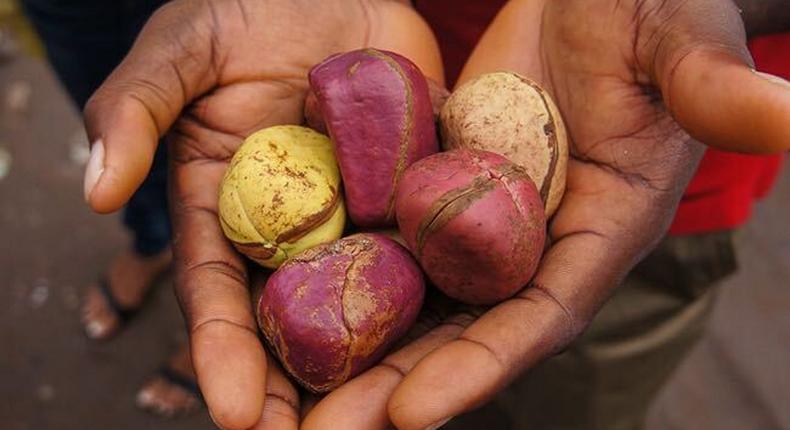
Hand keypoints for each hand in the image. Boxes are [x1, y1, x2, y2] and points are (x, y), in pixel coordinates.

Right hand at [81, 1, 441, 428]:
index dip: (224, 351)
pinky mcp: (417, 192)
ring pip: (368, 300)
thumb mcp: (182, 49)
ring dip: (376, 364)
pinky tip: (460, 343)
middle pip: (295, 318)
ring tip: (389, 421)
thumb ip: (135, 109)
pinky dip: (444, 294)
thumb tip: (95, 189)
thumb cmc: (244, 8)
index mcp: (230, 207)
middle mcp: (295, 226)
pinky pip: (432, 246)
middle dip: (300, 387)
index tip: (233, 412)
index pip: (221, 290)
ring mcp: (359, 214)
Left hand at [302, 0, 789, 428]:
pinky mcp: (446, 179)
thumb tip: (789, 114)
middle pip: (466, 328)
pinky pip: (395, 233)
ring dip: (361, 342)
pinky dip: (352, 270)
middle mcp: (540, 238)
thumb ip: (714, 88)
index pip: (540, 314)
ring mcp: (486, 213)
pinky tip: (294, 298)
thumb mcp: (681, 43)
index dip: (480, 367)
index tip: (411, 414)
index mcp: (602, 228)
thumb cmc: (652, 7)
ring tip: (296, 390)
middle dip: (399, 383)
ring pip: (420, 292)